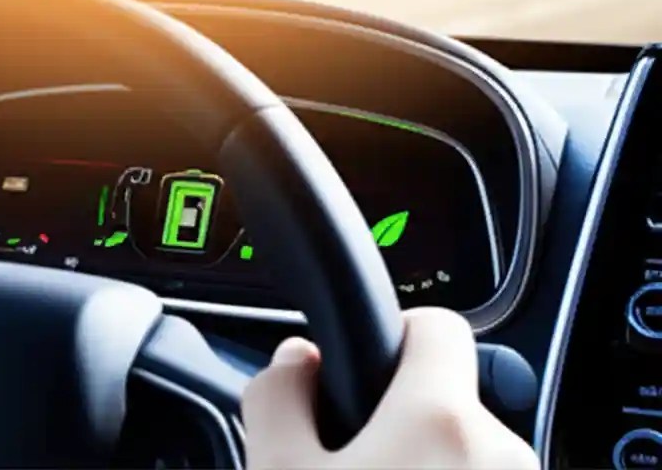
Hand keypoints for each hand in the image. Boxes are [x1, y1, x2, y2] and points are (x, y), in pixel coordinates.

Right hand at [243, 307, 537, 469]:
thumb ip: (278, 400)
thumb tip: (294, 360)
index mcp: (439, 421)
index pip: (435, 325)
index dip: (389, 335)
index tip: (361, 372)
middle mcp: (504, 454)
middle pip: (444, 399)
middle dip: (399, 423)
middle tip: (348, 468)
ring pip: (465, 454)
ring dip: (425, 467)